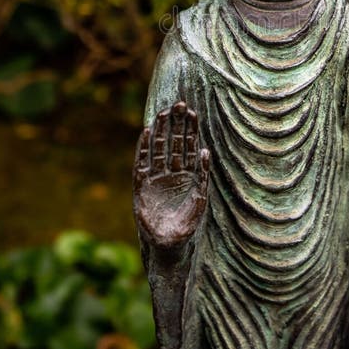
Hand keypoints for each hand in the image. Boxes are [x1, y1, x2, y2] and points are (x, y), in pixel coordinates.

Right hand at [133, 101, 209, 247]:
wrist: (169, 245)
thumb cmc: (187, 225)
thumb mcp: (200, 199)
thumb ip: (203, 175)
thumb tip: (206, 151)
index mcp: (188, 176)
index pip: (189, 147)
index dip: (190, 130)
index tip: (191, 112)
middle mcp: (172, 173)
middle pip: (174, 143)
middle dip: (176, 124)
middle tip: (178, 104)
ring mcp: (156, 178)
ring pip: (158, 149)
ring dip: (160, 131)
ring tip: (162, 112)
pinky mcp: (141, 186)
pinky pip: (142, 163)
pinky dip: (143, 148)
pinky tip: (145, 132)